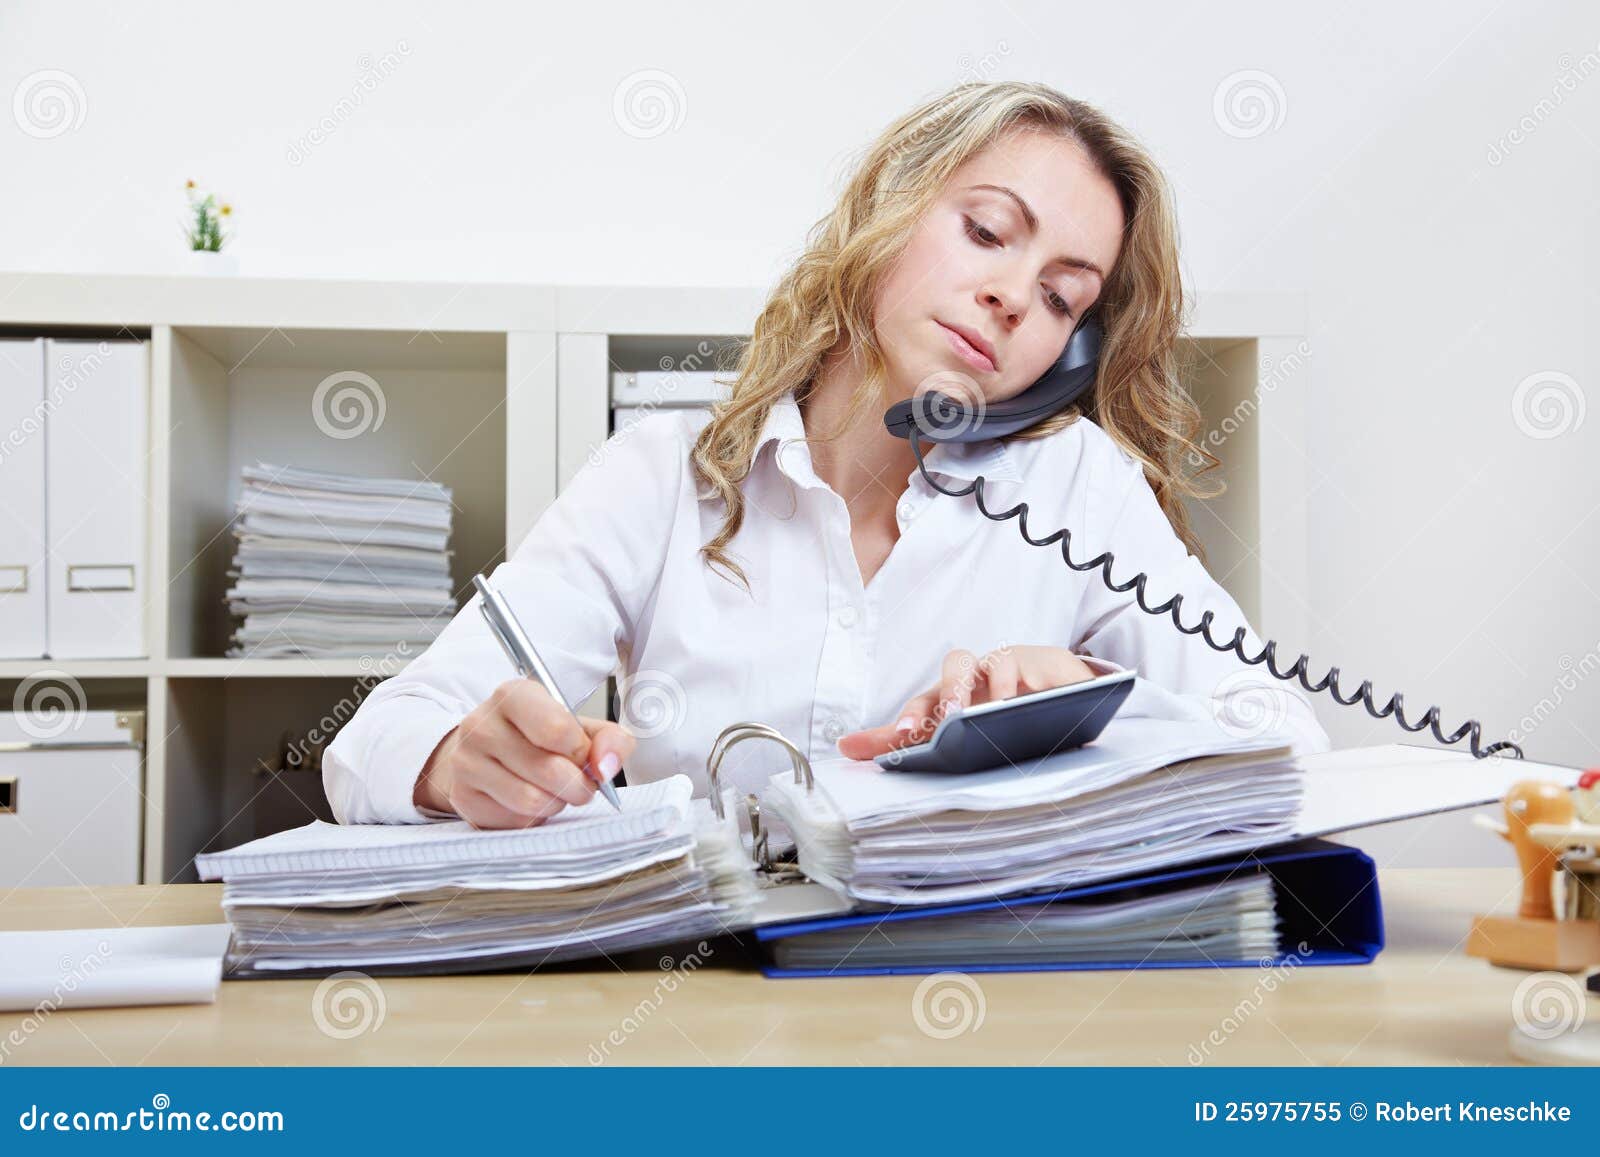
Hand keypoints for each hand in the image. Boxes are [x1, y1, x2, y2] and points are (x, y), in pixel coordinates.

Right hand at [412, 679, 635, 828]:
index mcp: (514, 695)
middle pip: (550, 770)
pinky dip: (534, 817)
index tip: (584, 755)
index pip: (557, 728)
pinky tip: (528, 800)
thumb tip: (606, 766)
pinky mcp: (463, 798)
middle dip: (578, 785)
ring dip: (557, 802)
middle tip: (581, 784)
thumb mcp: (581, 727)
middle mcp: (482, 725)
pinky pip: (515, 820)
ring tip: (555, 790)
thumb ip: (610, 739)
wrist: (489, 753)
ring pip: (532, 800)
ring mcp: (466, 762)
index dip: (581, 751)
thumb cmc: (541, 738)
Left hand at [836, 644, 1099, 760]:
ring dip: (997, 686)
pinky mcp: (1046, 663)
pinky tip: (1043, 701)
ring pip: (997, 663)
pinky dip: (1041, 684)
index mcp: (948, 693)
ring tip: (998, 712)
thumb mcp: (950, 730)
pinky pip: (1042, 669)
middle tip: (954, 718)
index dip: (912, 715)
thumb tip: (845, 748)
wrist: (1048, 684)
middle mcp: (976, 673)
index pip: (924, 701)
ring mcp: (1011, 664)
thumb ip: (900, 742)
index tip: (901, 733)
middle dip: (952, 692)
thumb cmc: (989, 707)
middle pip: (957, 668)